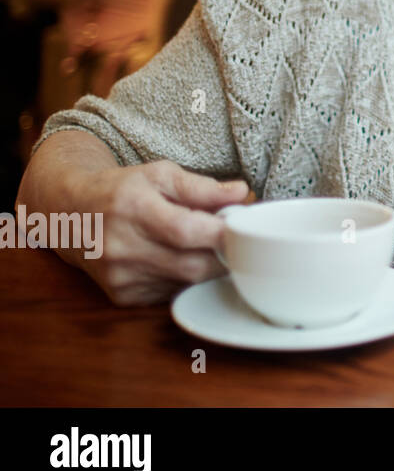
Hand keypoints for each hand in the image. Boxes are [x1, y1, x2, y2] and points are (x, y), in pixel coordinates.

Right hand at [46, 160, 248, 305]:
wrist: (71, 216)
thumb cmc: (122, 190)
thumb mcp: (159, 174)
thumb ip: (202, 186)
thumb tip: (241, 193)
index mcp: (133, 209)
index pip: (186, 230)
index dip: (221, 233)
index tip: (245, 229)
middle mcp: (122, 247)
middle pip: (191, 265)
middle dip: (223, 255)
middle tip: (238, 241)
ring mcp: (120, 277)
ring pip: (185, 282)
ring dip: (207, 267)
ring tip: (210, 246)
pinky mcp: (122, 296)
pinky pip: (171, 293)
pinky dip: (185, 278)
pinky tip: (183, 260)